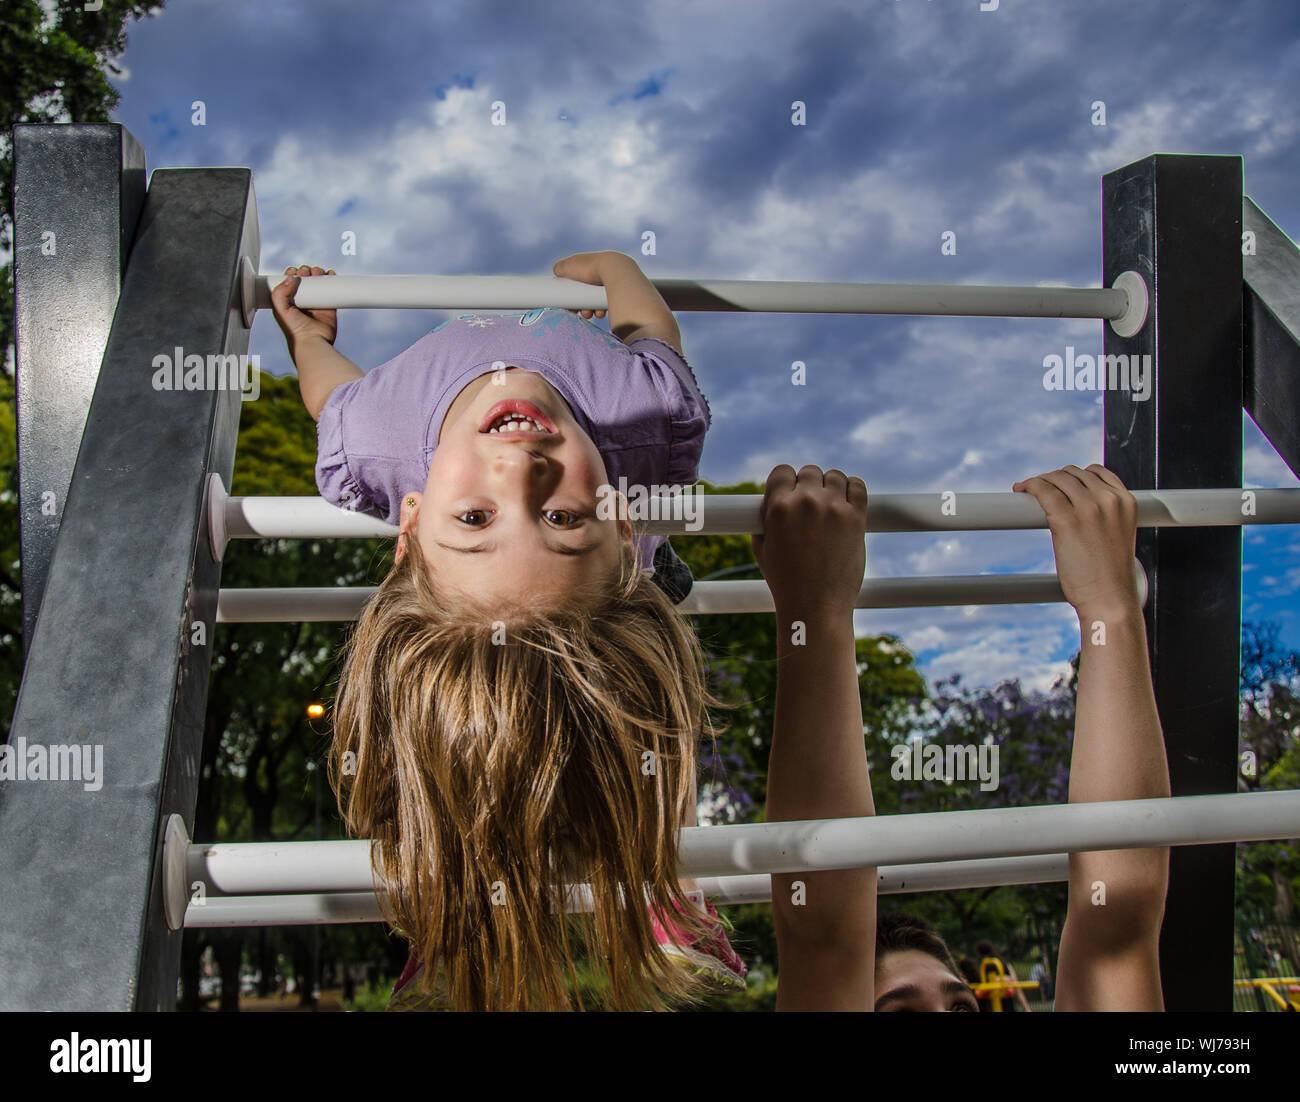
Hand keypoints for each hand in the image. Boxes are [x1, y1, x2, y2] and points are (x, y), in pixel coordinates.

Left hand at [270, 265, 337, 347]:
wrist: (312, 341)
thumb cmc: (294, 330)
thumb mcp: (280, 310)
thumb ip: (279, 293)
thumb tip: (290, 277)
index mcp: (288, 301)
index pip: (288, 282)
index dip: (291, 274)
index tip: (294, 272)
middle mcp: (301, 301)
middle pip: (304, 280)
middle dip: (305, 271)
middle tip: (306, 272)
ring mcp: (315, 303)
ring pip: (317, 283)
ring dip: (318, 273)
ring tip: (318, 272)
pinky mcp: (329, 306)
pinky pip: (331, 290)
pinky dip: (331, 280)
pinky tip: (330, 275)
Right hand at [553, 251, 617, 318]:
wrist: (614, 270)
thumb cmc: (589, 267)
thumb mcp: (569, 265)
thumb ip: (559, 268)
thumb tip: (558, 273)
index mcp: (587, 267)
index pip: (576, 285)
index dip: (570, 297)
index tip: (569, 306)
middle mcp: (599, 274)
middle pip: (584, 296)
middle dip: (580, 306)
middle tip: (578, 312)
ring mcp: (610, 283)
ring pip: (595, 302)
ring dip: (589, 310)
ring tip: (589, 313)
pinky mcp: (618, 293)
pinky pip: (606, 305)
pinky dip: (600, 309)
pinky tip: (600, 312)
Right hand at [751, 465, 867, 620]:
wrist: (815, 607)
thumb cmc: (786, 582)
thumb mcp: (762, 549)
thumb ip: (764, 520)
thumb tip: (769, 502)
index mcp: (778, 508)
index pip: (782, 471)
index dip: (785, 482)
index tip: (790, 492)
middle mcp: (805, 502)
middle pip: (810, 472)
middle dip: (809, 485)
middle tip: (811, 504)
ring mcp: (833, 508)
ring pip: (835, 476)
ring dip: (832, 487)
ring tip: (831, 505)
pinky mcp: (856, 518)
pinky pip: (858, 486)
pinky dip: (853, 489)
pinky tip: (848, 501)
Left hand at [1012, 464, 1139, 621]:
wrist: (1110, 600)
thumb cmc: (1109, 577)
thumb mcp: (1116, 536)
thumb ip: (1104, 516)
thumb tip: (1075, 506)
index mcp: (1126, 502)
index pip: (1097, 472)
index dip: (1074, 476)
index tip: (1059, 484)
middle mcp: (1110, 500)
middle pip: (1073, 473)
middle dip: (1053, 478)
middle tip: (1040, 490)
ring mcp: (1089, 508)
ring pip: (1056, 479)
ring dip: (1039, 481)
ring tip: (1028, 490)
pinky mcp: (1067, 520)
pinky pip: (1043, 490)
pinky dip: (1030, 485)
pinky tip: (1021, 490)